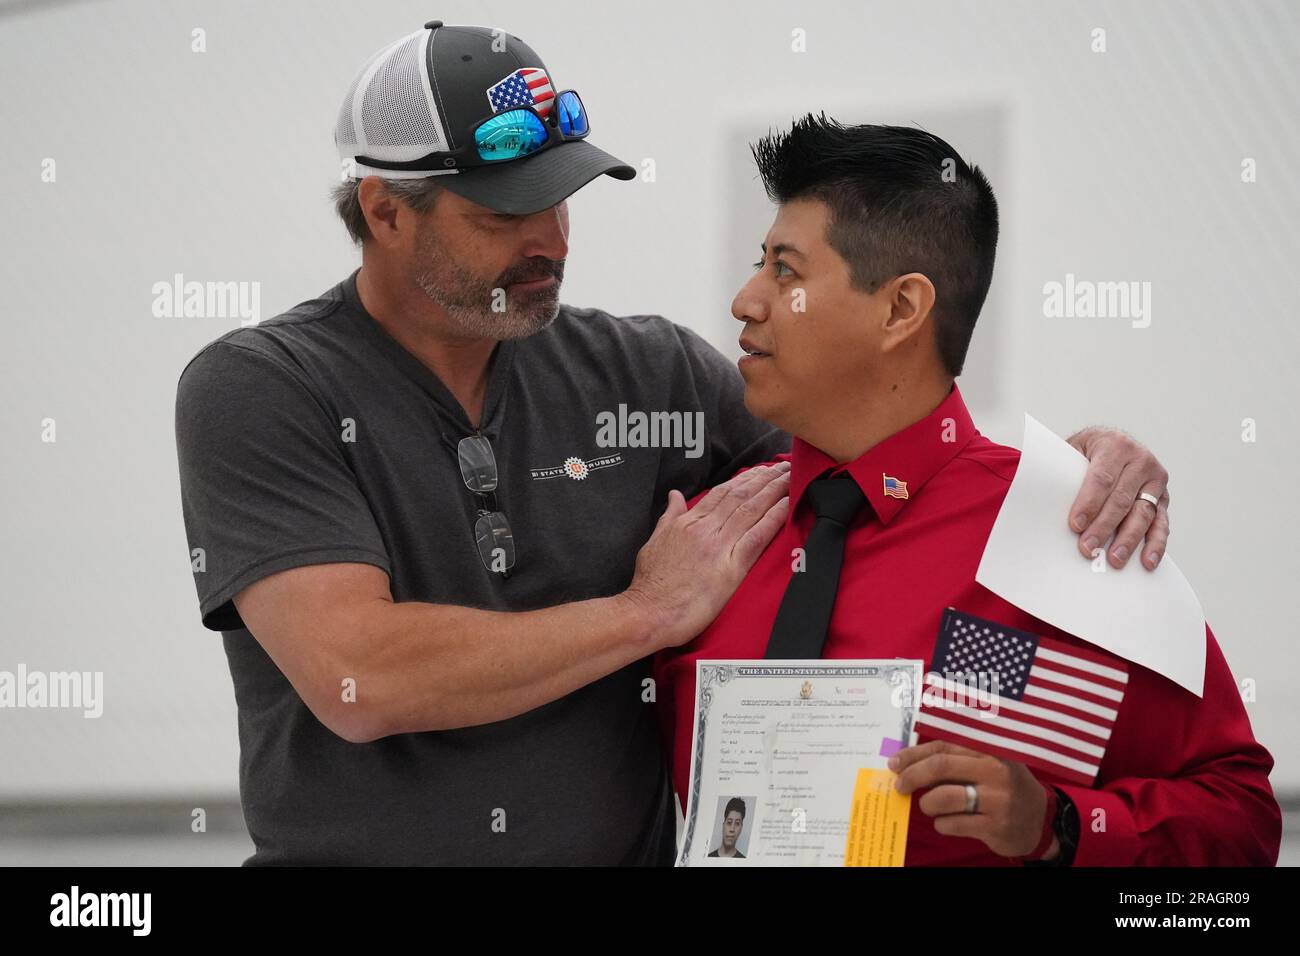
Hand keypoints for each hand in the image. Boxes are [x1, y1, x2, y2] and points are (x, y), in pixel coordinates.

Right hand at [624, 462, 789, 648]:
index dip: (744, 478)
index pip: (721, 493)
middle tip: (784, 466)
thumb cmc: (650, 584)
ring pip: (751, 509)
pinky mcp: (730, 568)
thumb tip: (674, 495)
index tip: (761, 470)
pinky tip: (788, 504)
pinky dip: (774, 518)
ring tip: (791, 476)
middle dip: (765, 478)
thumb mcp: (654, 541)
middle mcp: (705, 529)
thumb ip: (669, 516)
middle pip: (740, 495)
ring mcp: (718, 546)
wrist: (648, 613)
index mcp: (687, 522)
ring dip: (774, 490)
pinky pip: (757, 537)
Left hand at [889, 740, 1051, 858]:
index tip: (895, 763)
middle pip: (940, 767)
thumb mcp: (988, 764)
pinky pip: (953, 824)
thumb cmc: (1003, 787)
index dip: (914, 754)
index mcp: (990, 750)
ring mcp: (998, 800)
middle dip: (912, 776)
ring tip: (928, 806)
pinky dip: (941, 824)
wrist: (1041, 820)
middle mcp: (995, 771)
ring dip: (927, 803)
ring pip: (943, 797)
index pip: (943, 746)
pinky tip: (945, 822)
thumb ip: (957, 759)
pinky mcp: (996, 826)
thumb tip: (909, 761)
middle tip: (899, 786)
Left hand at [1066, 426, 1169, 570]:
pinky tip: (1147, 561)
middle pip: (1121, 500)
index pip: (1101, 479)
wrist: (1113, 440)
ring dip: (1129, 539)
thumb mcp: (1073, 451)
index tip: (1076, 525)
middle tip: (1088, 548)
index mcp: (1115, 446)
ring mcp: (1155, 480)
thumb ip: (1066, 473)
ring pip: (1143, 514)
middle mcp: (1140, 460)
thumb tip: (1048, 503)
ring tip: (1115, 559)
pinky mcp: (1164, 498)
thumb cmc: (1086, 452)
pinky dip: (1156, 543)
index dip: (1089, 503)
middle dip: (1104, 526)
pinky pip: (1161, 523)